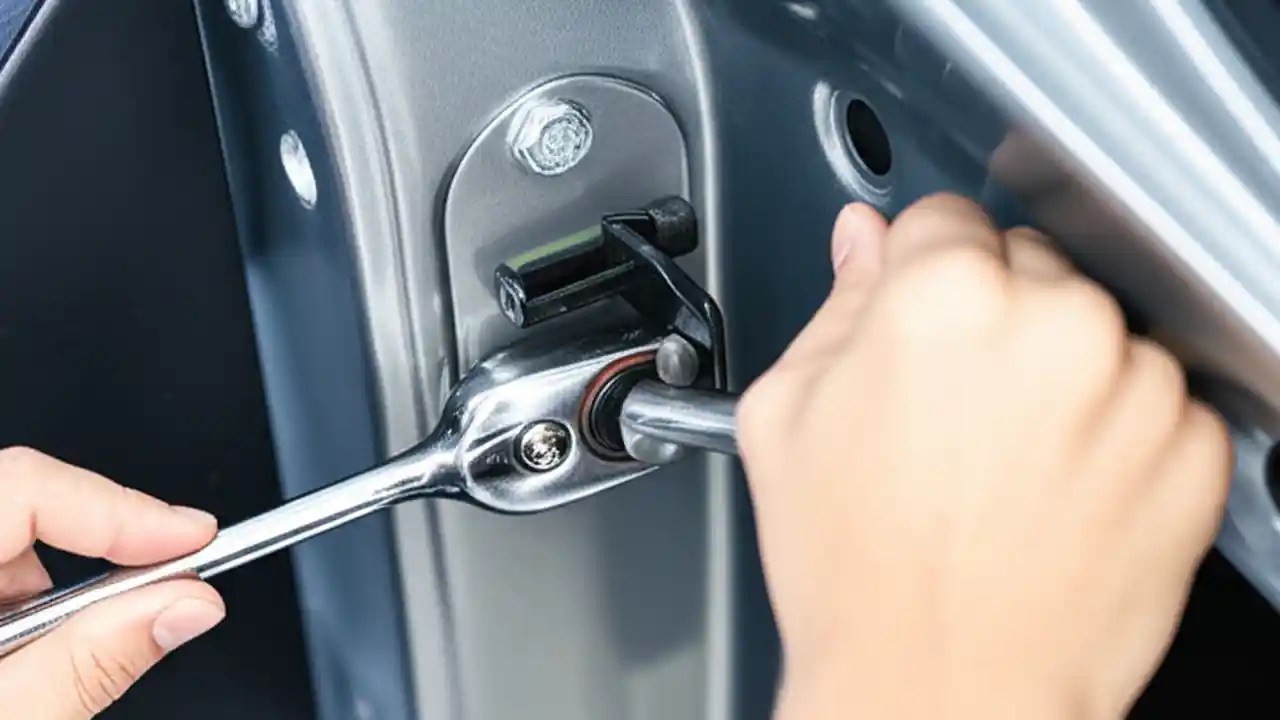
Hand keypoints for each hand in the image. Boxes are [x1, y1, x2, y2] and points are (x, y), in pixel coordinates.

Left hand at [0, 447, 222, 718]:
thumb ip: (90, 663)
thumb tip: (189, 602)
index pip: (27, 487)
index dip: (122, 508)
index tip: (195, 538)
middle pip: (26, 502)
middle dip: (99, 554)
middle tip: (162, 597)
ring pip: (8, 537)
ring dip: (52, 593)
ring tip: (49, 668)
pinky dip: (21, 606)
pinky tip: (17, 661)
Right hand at [738, 194, 1231, 718]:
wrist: (938, 690)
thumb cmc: (856, 571)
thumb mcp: (787, 417)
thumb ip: (836, 305)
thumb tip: (862, 243)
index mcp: (944, 296)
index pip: (943, 218)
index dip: (918, 271)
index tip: (917, 321)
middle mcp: (1054, 321)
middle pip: (1026, 264)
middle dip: (991, 316)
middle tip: (951, 408)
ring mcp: (1136, 384)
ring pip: (1094, 330)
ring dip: (1058, 372)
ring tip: (1002, 462)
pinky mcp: (1193, 448)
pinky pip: (1154, 401)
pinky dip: (1115, 431)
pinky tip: (1055, 489)